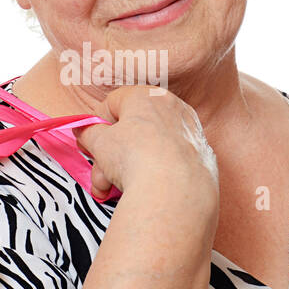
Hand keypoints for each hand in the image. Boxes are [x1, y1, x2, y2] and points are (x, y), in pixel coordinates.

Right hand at [72, 85, 219, 204]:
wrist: (176, 192)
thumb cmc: (135, 158)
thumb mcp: (99, 143)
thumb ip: (89, 133)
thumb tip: (84, 131)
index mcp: (148, 96)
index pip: (114, 102)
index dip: (97, 124)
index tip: (89, 143)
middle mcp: (174, 108)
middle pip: (133, 130)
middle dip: (109, 158)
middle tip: (99, 177)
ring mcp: (192, 134)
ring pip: (151, 149)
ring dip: (128, 170)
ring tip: (114, 192)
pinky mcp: (203, 159)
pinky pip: (171, 163)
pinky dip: (156, 175)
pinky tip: (145, 191)